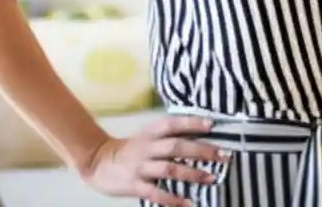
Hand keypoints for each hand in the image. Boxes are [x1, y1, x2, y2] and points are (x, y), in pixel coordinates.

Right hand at [75, 116, 229, 206]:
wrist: (98, 162)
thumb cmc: (130, 150)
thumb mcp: (147, 137)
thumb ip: (168, 136)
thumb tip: (200, 136)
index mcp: (150, 133)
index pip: (172, 124)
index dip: (192, 122)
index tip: (212, 124)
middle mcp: (146, 148)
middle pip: (176, 146)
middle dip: (201, 150)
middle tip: (223, 155)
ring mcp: (140, 167)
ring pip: (169, 168)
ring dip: (192, 173)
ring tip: (211, 178)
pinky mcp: (135, 185)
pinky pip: (156, 192)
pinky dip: (173, 199)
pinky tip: (188, 203)